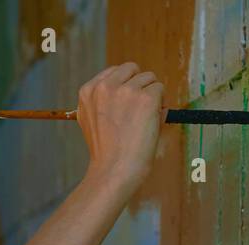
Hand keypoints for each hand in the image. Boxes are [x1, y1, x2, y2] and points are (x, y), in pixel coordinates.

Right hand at [76, 62, 163, 185]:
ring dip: (151, 95)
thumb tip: (129, 90)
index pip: (113, 72)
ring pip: (149, 78)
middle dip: (139, 85)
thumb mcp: (91, 121)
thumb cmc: (105, 153)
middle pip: (132, 69)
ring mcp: (126, 91)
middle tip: (138, 110)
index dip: (124, 86)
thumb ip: (102, 102)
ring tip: (143, 120)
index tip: (126, 104)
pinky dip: (161, 105)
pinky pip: (160, 90)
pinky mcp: (146, 98)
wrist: (114, 170)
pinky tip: (151, 123)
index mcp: (88, 92)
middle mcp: (105, 87)